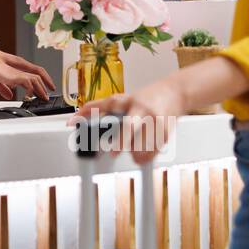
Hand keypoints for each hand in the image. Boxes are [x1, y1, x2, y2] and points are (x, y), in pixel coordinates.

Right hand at [0, 47, 54, 99]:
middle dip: (45, 85)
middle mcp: (20, 67)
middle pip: (39, 73)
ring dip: (41, 88)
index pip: (33, 72)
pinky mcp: (15, 75)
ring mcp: (18, 70)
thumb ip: (4, 88)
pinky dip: (31, 89)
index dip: (40, 80)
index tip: (43, 90)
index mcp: (16, 67)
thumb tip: (9, 95)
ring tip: (44, 97)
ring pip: (36, 78)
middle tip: (46, 96)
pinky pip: (29, 82)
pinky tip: (30, 96)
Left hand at [71, 76, 187, 163]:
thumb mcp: (123, 99)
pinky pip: (155, 147)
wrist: (175, 91)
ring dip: (135, 152)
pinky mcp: (166, 127)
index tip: (73, 123)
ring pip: (143, 141)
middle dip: (122, 140)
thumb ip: (100, 108)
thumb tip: (74, 119)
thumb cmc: (145, 98)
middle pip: (130, 125)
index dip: (87, 113)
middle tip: (113, 153)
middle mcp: (138, 108)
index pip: (104, 105)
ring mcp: (153, 118)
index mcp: (124, 100)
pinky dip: (147, 155)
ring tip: (132, 155)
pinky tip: (141, 156)